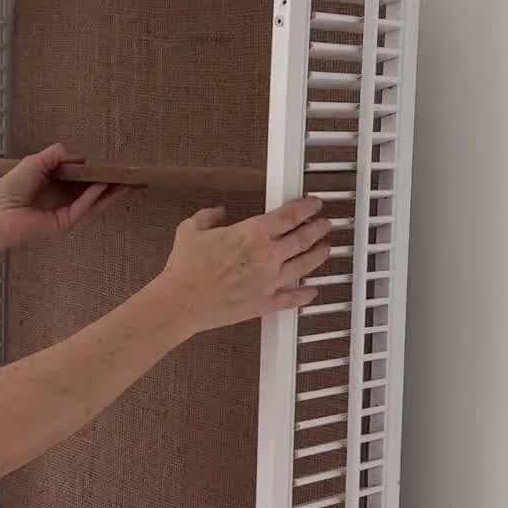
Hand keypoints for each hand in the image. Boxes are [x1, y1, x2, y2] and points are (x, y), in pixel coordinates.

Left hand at [0, 143, 139, 249]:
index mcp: (52, 183)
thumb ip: (56, 155)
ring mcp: (64, 211)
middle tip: (132, 178)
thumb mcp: (34, 162)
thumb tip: (80, 158)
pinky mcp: (64, 223)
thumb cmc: (9, 187)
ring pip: (93, 201)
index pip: (81, 178)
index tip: (114, 167)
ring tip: (130, 184)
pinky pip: (82, 208)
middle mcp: (61, 198)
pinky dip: (93, 197)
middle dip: (112, 185)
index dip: (97, 172)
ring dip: (111, 193)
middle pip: (92, 191)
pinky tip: (104, 186)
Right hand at [149, 197, 331, 335]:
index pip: (288, 216)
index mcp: (251, 234)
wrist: (181, 301)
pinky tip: (312, 291)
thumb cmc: (185, 267)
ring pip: (304, 266)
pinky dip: (305, 295)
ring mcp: (269, 281)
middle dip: (318, 229)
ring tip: (326, 249)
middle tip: (325, 224)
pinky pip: (292, 299)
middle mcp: (266, 256)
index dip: (306, 207)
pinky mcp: (264, 303)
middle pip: (303, 239)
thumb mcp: (191, 230)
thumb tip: (219, 212)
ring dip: (318, 255)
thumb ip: (208, 216)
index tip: (314, 204)